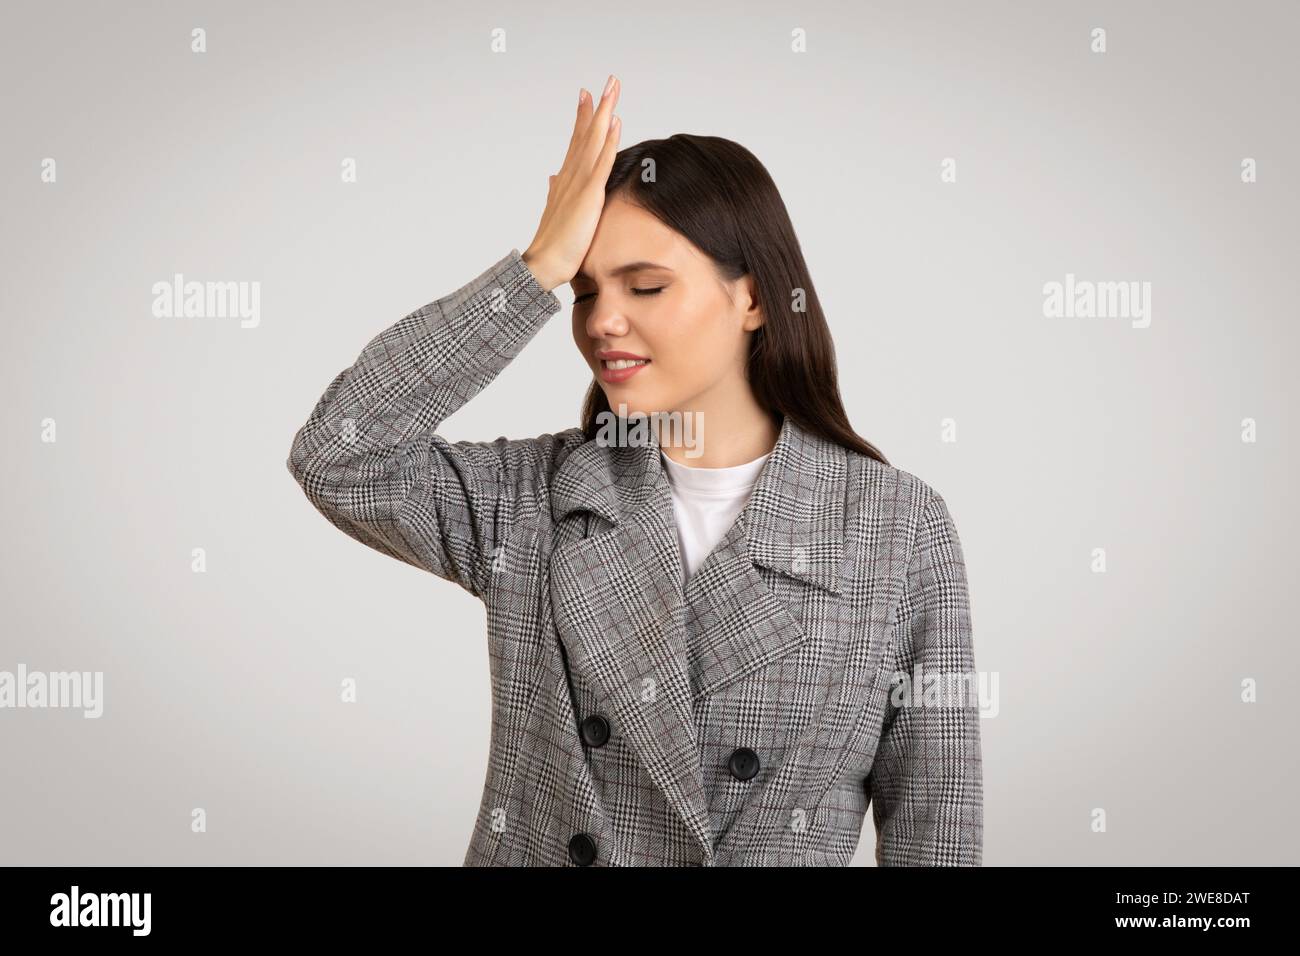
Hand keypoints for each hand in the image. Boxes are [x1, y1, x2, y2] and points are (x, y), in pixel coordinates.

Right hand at [522, 75, 621, 291]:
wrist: (544, 264)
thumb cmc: (552, 244)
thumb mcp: (556, 211)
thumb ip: (556, 191)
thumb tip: (553, 176)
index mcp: (566, 179)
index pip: (576, 142)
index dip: (583, 118)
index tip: (587, 95)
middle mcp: (571, 175)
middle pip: (586, 133)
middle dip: (597, 106)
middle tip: (608, 81)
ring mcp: (579, 183)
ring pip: (593, 141)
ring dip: (604, 113)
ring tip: (613, 89)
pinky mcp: (588, 196)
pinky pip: (601, 163)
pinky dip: (608, 141)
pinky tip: (615, 123)